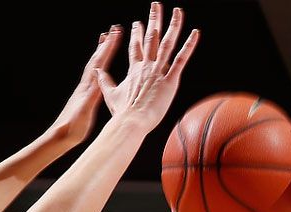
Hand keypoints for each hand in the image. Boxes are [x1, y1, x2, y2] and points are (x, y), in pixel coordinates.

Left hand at [52, 28, 122, 142]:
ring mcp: (84, 89)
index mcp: (88, 87)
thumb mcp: (85, 111)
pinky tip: (101, 67)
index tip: (116, 33)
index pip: (99, 63)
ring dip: (101, 52)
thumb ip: (92, 95)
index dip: (108, 47)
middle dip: (105, 44)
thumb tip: (97, 79)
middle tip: (114, 29)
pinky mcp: (85, 96)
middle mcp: (85, 85)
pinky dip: (99, 67)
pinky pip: (94, 76)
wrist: (61, 136)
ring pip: (94, 66)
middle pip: (96, 59)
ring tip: (105, 41)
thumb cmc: (73, 127)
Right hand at [95, 3, 198, 130]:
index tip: (137, 23)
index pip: (136, 46)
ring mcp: (158, 71)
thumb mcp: (110, 94)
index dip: (137, 34)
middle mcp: (146, 66)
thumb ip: (104, 82)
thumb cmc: (122, 112)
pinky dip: (189, 45)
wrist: (131, 121)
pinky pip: (181, 59)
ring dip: (173, 25)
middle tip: (156, 5)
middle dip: (154, 19)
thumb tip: (95, 73)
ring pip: (167, 43)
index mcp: (134, 69)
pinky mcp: (170, 80)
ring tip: (177, 10)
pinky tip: (195, 32)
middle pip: (151, 37)